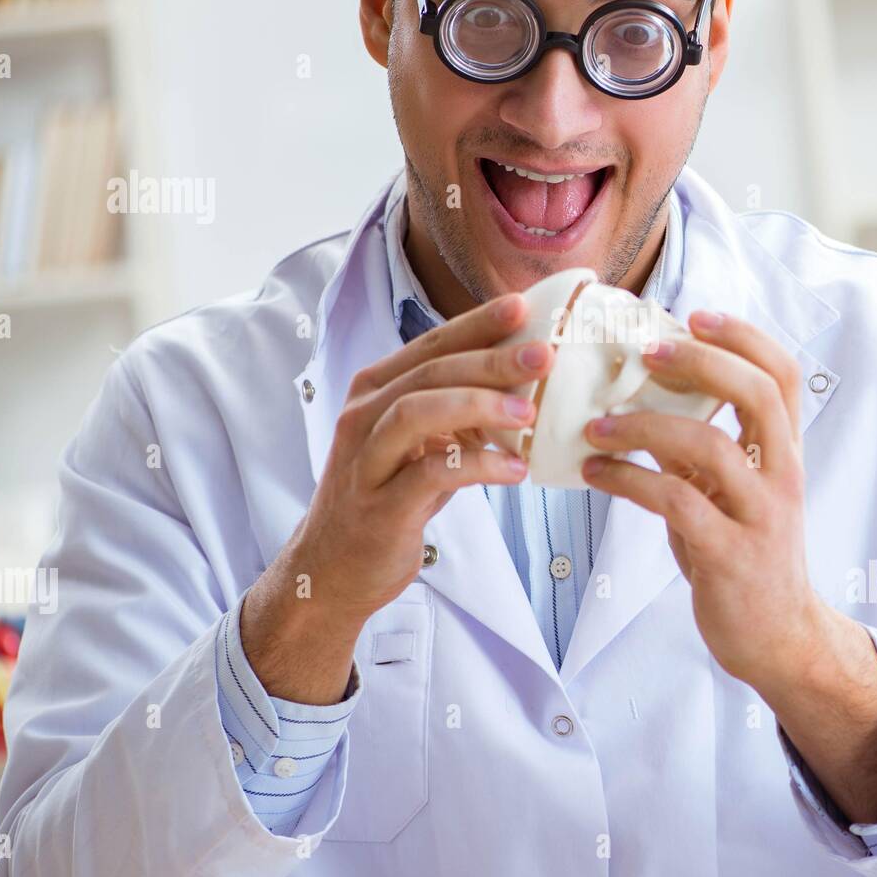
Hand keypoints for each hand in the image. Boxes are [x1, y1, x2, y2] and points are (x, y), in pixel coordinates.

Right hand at [241, 292, 552, 702]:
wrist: (333, 570)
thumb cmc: (387, 499)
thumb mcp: (422, 447)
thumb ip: (459, 414)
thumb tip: (524, 384)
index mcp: (376, 392)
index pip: (431, 346)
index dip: (477, 323)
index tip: (524, 306)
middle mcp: (364, 417)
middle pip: (429, 372)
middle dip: (490, 358)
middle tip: (543, 354)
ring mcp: (366, 461)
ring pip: (417, 412)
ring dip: (477, 405)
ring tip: (527, 412)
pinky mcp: (378, 505)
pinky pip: (428, 473)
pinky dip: (476, 467)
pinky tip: (515, 471)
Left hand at [580, 309, 821, 692]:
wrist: (777, 638)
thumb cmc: (742, 553)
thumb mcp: (726, 492)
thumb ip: (696, 446)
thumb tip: (639, 397)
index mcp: (784, 452)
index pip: (781, 374)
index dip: (742, 336)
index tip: (693, 317)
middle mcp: (781, 475)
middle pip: (757, 393)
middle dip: (699, 361)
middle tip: (644, 353)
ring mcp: (759, 515)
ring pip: (709, 447)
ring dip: (643, 425)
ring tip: (596, 425)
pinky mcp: (729, 554)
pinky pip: (675, 501)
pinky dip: (628, 480)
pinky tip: (596, 474)